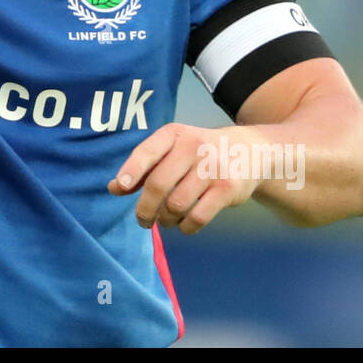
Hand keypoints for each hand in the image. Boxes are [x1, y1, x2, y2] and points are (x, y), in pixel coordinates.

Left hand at [108, 123, 261, 233]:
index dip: (131, 171)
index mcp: (174, 134)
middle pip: (158, 185)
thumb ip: (144, 167)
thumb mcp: (172, 149)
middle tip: (143, 220)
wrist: (249, 150)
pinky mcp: (228, 188)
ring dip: (165, 220)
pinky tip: (184, 224)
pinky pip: (197, 217)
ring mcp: (213, 167)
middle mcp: (193, 147)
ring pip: (176, 205)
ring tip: (166, 220)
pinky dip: (186, 227)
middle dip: (145, 209)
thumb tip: (113, 188)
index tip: (120, 188)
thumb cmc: (198, 153)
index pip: (147, 152)